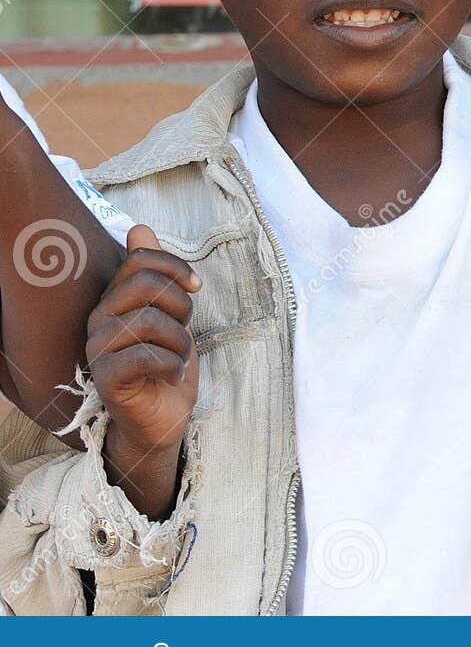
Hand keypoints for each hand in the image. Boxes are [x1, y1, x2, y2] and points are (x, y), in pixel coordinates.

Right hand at [88, 225, 200, 518]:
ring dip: (180, 341)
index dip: (175, 267)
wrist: (163, 417)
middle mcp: (100, 319)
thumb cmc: (166, 363)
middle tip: (185, 329)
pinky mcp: (107, 378)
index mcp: (114, 300)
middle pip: (145, 285)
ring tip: (177, 357)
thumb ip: (155, 274)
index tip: (196, 287)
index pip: (138, 260)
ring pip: (150, 321)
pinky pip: (145, 356)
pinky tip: (171, 373)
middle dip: (181, 305)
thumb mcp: (170, 313)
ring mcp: (99, 349)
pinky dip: (171, 364)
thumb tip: (139, 229)